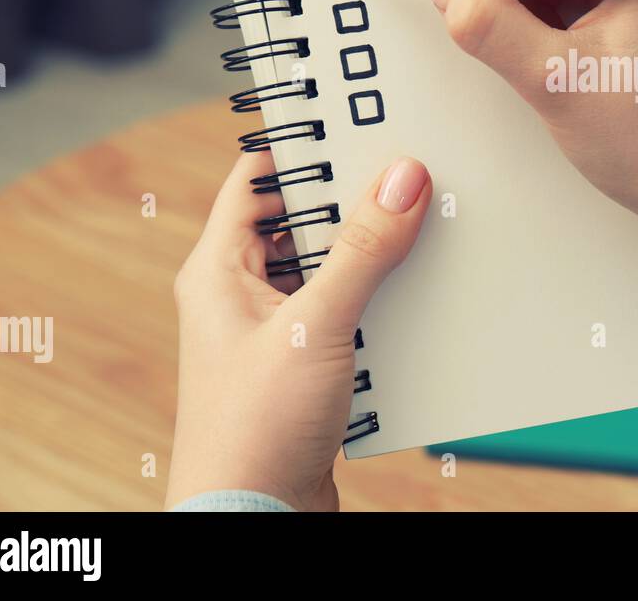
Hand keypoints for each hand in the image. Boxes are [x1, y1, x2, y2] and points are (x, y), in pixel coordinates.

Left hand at [166, 152, 430, 510]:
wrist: (254, 521)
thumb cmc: (254, 428)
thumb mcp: (316, 325)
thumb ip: (362, 250)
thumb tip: (402, 177)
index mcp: (218, 270)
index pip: (254, 178)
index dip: (298, 143)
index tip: (351, 116)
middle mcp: (240, 295)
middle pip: (301, 220)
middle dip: (351, 199)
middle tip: (405, 168)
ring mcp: (274, 331)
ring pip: (330, 267)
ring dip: (371, 254)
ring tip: (419, 226)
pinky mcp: (304, 365)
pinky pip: (347, 312)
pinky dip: (379, 300)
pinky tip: (415, 295)